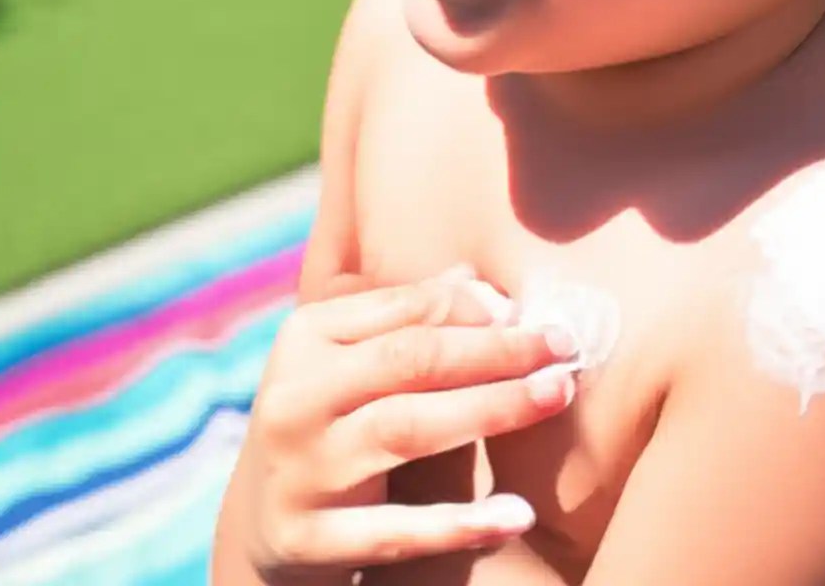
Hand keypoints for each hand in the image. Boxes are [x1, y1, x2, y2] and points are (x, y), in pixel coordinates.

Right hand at [234, 270, 576, 584]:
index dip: (478, 310)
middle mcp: (295, 397)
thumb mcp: (351, 365)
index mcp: (305, 339)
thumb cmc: (331, 424)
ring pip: (407, 429)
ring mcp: (301, 470)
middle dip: (496, 351)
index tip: (539, 317)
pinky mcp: (309, 539)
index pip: (404, 310)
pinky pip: (396, 532)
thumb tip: (484, 286)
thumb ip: (410, 322)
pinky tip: (518, 514)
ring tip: (557, 396)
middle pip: (411, 360)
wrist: (258, 525)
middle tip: (565, 349)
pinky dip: (460, 522)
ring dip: (492, 409)